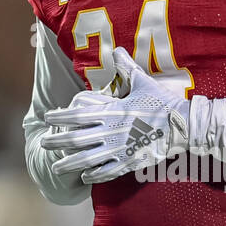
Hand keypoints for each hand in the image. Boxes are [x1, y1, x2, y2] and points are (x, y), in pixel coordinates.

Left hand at [41, 48, 188, 183]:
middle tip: (43, 144)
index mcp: (111, 112)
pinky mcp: (130, 162)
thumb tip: (116, 49)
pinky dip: (94, 174)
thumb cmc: (162, 103)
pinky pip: (107, 171)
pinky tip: (85, 176)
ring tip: (56, 167)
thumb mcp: (143, 82)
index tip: (47, 117)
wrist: (182, 126)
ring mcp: (119, 149)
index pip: (78, 115)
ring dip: (70, 163)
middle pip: (76, 139)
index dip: (60, 117)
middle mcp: (111, 132)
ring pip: (87, 159)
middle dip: (57, 142)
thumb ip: (126, 67)